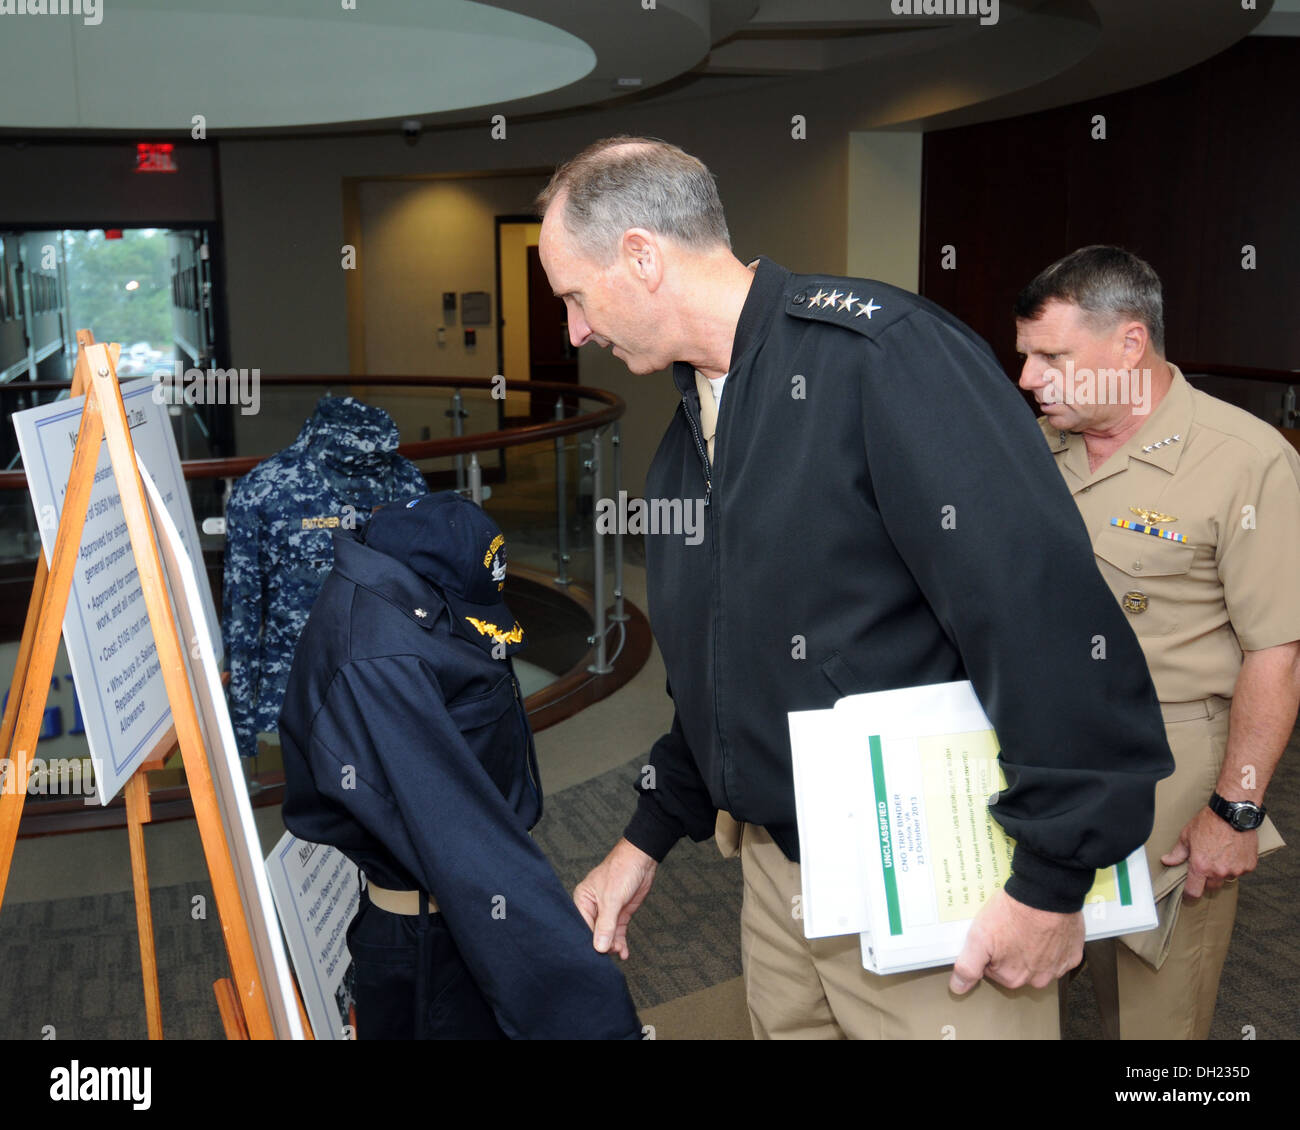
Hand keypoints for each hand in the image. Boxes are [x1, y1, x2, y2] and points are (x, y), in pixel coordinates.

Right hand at [573, 838, 657, 959]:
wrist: (642, 860)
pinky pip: (617, 933)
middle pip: (594, 933)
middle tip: (609, 955)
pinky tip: (624, 953)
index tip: (594, 956)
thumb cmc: (622, 870)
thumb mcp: (612, 899)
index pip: (582, 926)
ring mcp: (607, 911)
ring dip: (612, 945)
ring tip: (619, 952)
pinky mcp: (619, 914)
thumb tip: (599, 948)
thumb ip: (606, 924)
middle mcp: (593, 907)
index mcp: (583, 899)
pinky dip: (620, 943)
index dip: (588, 942)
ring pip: (607, 935)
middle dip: (601, 945)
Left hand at [950, 888, 1083, 994]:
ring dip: (1033, 949)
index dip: (990, 950)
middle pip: (1016, 968)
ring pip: (1038, 963)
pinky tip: (1045, 929)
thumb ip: (968, 967)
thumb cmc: (1012, 913)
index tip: (992, 936)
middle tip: (1009, 928)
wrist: (1045, 894)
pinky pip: (1059, 955)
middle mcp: (1037, 979)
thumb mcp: (979, 937)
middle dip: (1010, 951)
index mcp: (1012, 978)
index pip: (994, 969)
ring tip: (1027, 927)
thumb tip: (958, 988)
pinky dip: (1053, 945)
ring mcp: (1057, 968)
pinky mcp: (1072, 955)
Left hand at [1162, 807, 1257, 899]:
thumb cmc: (1208, 822)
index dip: (1189, 895)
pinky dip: (1236, 865)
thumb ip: (1177, 853)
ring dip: (1223, 871)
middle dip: (1207, 880)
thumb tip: (1166, 861)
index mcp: (1201, 866)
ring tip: (1220, 854)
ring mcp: (1236, 870)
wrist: (1232, 813)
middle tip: (1205, 866)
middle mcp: (1219, 872)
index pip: (1194, 892)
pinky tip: (1233, 851)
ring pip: (1227, 878)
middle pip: (1211, 887)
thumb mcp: (1187, 836)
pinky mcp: (1249, 866)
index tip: (1188, 894)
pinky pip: (1241, 871)